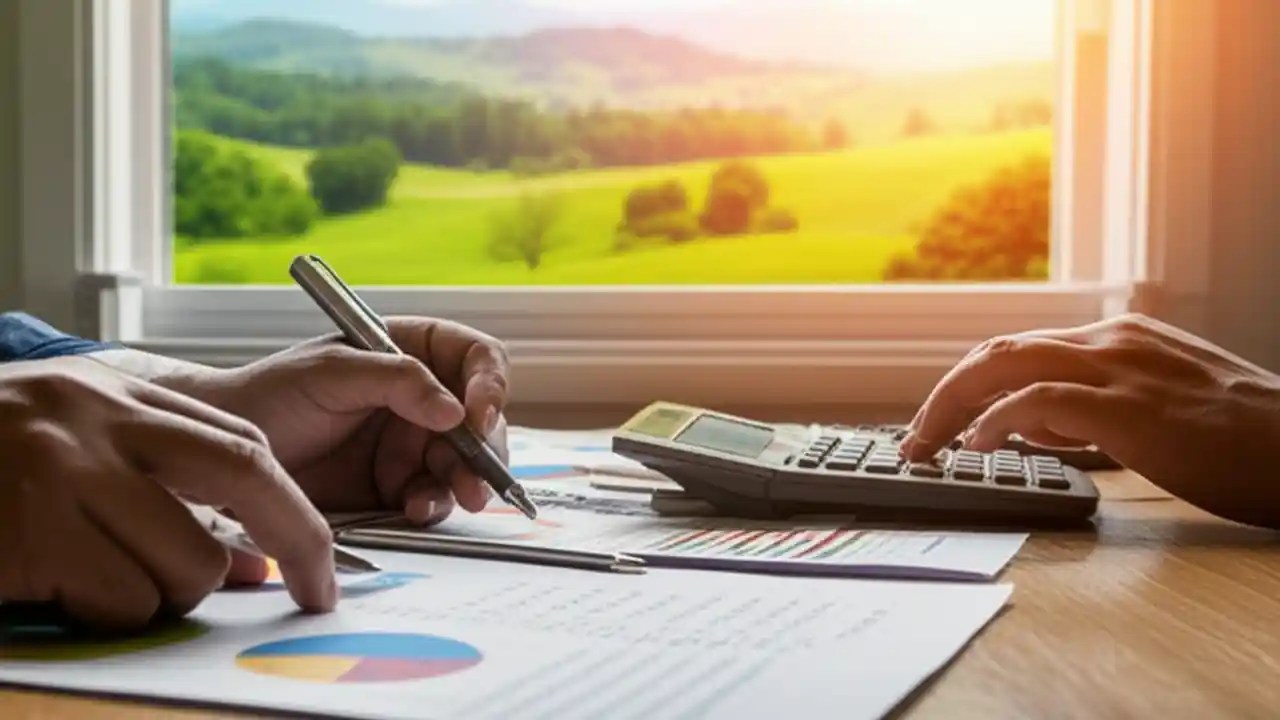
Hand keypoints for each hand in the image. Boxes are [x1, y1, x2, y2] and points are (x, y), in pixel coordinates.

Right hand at [0, 357, 335, 630]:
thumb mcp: (75, 457)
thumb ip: (165, 492)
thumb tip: (252, 565)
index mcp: (115, 395)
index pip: (243, 444)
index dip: (294, 506)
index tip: (316, 558)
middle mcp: (98, 422)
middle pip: (247, 476)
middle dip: (303, 540)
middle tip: (318, 592)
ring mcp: (64, 473)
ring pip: (188, 561)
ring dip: (167, 594)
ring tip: (109, 580)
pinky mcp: (33, 534)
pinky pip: (123, 601)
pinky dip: (110, 614)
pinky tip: (61, 591)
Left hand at [192, 317, 510, 523]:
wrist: (222, 457)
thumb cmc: (268, 396)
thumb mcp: (331, 373)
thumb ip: (397, 381)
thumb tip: (455, 410)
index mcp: (410, 351)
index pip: (474, 357)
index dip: (488, 383)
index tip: (478, 414)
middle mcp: (420, 397)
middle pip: (481, 418)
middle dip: (484, 447)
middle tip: (477, 477)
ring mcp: (411, 444)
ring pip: (465, 463)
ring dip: (465, 481)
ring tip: (453, 498)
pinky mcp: (397, 487)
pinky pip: (434, 497)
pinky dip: (433, 505)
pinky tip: (415, 508)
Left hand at [901, 314, 1279, 527]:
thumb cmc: (1239, 442)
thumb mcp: (1154, 412)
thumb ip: (1091, 411)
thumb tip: (1031, 428)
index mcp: (1118, 341)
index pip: (1018, 351)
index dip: (965, 385)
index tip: (936, 423)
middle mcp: (1112, 343)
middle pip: (997, 352)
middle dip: (943, 393)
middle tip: (913, 438)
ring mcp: (1121, 371)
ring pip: (1006, 366)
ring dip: (951, 405)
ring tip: (924, 445)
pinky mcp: (1131, 408)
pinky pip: (1040, 401)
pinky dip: (997, 420)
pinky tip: (976, 446)